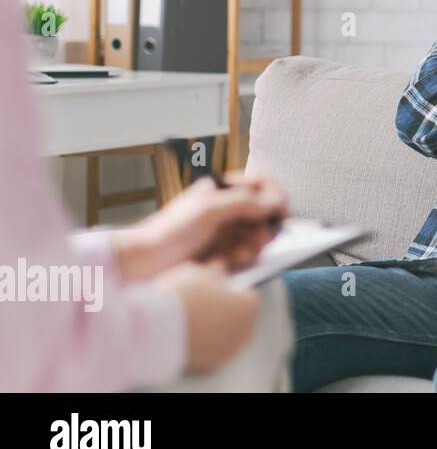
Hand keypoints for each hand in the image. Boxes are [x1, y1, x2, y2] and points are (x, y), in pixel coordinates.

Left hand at [115, 172, 288, 280]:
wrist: (144, 263)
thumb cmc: (169, 231)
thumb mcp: (209, 209)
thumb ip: (244, 203)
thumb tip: (273, 203)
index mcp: (222, 191)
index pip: (260, 185)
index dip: (274, 196)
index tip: (281, 211)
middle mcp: (226, 210)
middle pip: (263, 213)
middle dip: (265, 226)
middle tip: (260, 239)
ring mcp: (225, 232)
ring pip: (257, 235)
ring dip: (254, 245)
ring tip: (239, 254)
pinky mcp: (223, 255)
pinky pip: (247, 255)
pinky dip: (243, 258)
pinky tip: (230, 262)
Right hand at [155, 260, 259, 373]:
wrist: (156, 330)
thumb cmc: (180, 296)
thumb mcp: (197, 271)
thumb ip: (213, 271)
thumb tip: (219, 268)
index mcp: (248, 304)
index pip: (245, 294)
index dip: (227, 289)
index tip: (212, 288)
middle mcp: (246, 329)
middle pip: (238, 317)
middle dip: (224, 312)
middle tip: (199, 305)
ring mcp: (230, 350)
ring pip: (226, 337)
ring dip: (214, 330)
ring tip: (189, 322)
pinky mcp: (212, 366)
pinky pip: (211, 353)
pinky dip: (203, 347)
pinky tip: (185, 338)